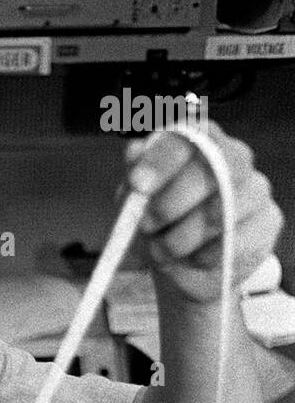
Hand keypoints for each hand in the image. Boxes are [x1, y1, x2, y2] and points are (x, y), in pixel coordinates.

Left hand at [124, 119, 283, 302]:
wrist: (186, 265)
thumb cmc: (162, 224)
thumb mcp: (139, 201)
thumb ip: (136, 175)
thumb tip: (136, 152)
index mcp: (202, 142)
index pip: (190, 136)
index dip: (162, 159)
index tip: (138, 184)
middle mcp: (234, 158)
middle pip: (212, 169)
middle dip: (171, 202)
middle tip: (147, 225)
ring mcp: (255, 189)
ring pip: (223, 209)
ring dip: (182, 237)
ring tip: (161, 250)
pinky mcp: (267, 221)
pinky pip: (235, 240)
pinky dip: (203, 256)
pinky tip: (190, 259)